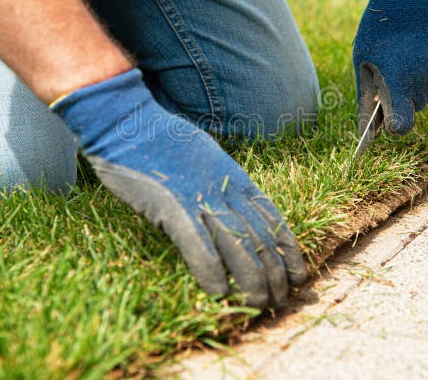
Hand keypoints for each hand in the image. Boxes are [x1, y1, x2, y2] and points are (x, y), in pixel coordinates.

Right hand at [52, 69, 306, 307]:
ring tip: (260, 304)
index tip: (298, 274)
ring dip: (252, 280)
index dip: (288, 249)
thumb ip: (220, 185)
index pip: (273, 218)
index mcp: (234, 178)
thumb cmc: (162, 142)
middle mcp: (224, 190)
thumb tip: (231, 211)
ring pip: (238, 245)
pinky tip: (219, 292)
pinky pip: (197, 245)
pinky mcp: (172, 207)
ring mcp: (200, 198)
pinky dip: (211, 270)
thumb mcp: (205, 159)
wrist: (128, 123)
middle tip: (281, 301)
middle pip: (261, 238)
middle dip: (275, 273)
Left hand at [352, 0, 427, 138]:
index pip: (401, 125)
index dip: (395, 126)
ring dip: (422, 73)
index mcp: (397, 81)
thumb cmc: (380, 24)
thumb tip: (369, 126)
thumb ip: (367, 92)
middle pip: (417, 104)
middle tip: (395, 68)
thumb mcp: (363, 57)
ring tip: (412, 46)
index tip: (389, 123)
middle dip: (406, 94)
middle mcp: (424, 79)